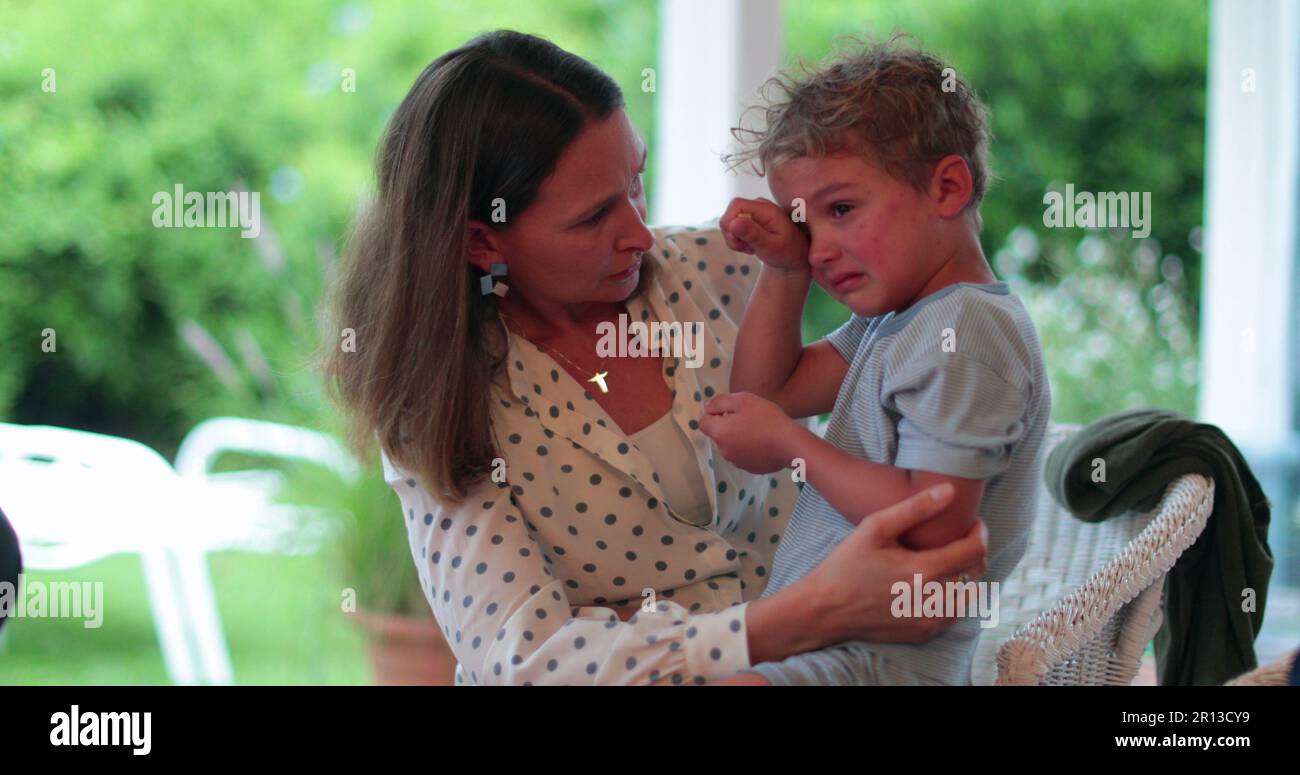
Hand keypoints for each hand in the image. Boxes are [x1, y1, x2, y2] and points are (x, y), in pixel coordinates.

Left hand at [699, 392, 799, 473]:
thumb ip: (720, 402)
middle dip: (729, 426)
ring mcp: (737, 462)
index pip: (703, 423)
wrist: (790, 444)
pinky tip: (765, 442)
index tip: (732, 410)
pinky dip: (750, 449)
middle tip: (749, 418)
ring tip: (760, 430)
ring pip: (731, 445)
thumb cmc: (767, 419)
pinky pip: (744, 455)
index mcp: (719, 433)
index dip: (715, 414)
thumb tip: (707, 407)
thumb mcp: (743, 400)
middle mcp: (724, 450)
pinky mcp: (750, 468)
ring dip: (739, 437)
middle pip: (719, 434)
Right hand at [720, 196, 809, 272]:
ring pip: (729, 223)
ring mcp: (754, 211)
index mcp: (766, 209)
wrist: (794, 256)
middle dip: (733, 235)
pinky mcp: (750, 218)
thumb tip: (732, 223)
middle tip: (748, 247)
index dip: (730, 223)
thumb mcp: (771, 246)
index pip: (736, 205)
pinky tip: (752, 245)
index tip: (739, 241)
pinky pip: (733, 228)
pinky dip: (738, 240)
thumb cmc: (787, 252)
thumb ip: (752, 234)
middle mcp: (758, 205)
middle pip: (730, 215)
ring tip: (752, 247)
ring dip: (736, 240)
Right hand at [798, 484, 989, 644]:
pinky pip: (954, 614)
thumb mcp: (875, 527)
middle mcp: (933, 600)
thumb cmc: (846, 565)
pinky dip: (954, 597)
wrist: (825, 609)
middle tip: (961, 538)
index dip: (980, 533)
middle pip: (978, 573)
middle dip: (976, 552)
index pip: (975, 550)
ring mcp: (930, 621)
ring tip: (952, 560)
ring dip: (968, 576)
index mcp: (924, 570)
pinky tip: (937, 584)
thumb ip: (915, 508)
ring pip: (971, 596)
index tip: (973, 523)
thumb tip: (950, 490)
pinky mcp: (924, 633)